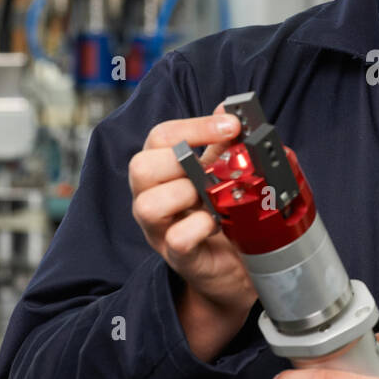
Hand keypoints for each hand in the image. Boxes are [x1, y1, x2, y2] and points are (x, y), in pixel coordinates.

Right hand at [129, 105, 258, 350]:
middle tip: (213, 167)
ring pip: (148, 204)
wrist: (237, 269)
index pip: (161, 137)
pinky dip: (200, 227)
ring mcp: (160, 230)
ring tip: (214, 198)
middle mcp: (153, 197)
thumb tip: (228, 109)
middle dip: (180, 159)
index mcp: (164, 171)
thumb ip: (224, 145)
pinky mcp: (178, 257)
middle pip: (141, 166)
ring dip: (186, 194)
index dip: (195, 126)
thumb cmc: (225, 217)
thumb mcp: (224, 174)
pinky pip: (177, 239)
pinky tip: (218, 223)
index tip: (232, 124)